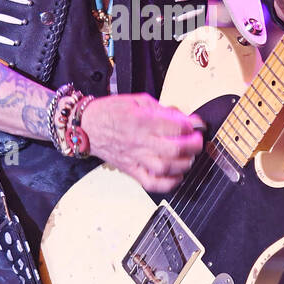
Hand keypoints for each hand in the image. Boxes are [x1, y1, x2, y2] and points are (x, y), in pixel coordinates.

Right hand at [82, 93, 204, 192]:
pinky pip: (152, 183)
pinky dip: (169, 183)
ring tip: (188, 156)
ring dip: (184, 163)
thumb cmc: (111, 112)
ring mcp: (136, 158)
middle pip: (175, 149)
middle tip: (197, 141)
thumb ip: (163, 110)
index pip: (176, 126)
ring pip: (166, 168)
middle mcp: (140, 141)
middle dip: (193, 145)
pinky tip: (177, 175)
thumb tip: (185, 118)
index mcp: (142, 120)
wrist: (87, 127)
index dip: (192, 126)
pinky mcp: (132, 170)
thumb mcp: (138, 100)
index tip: (196, 124)